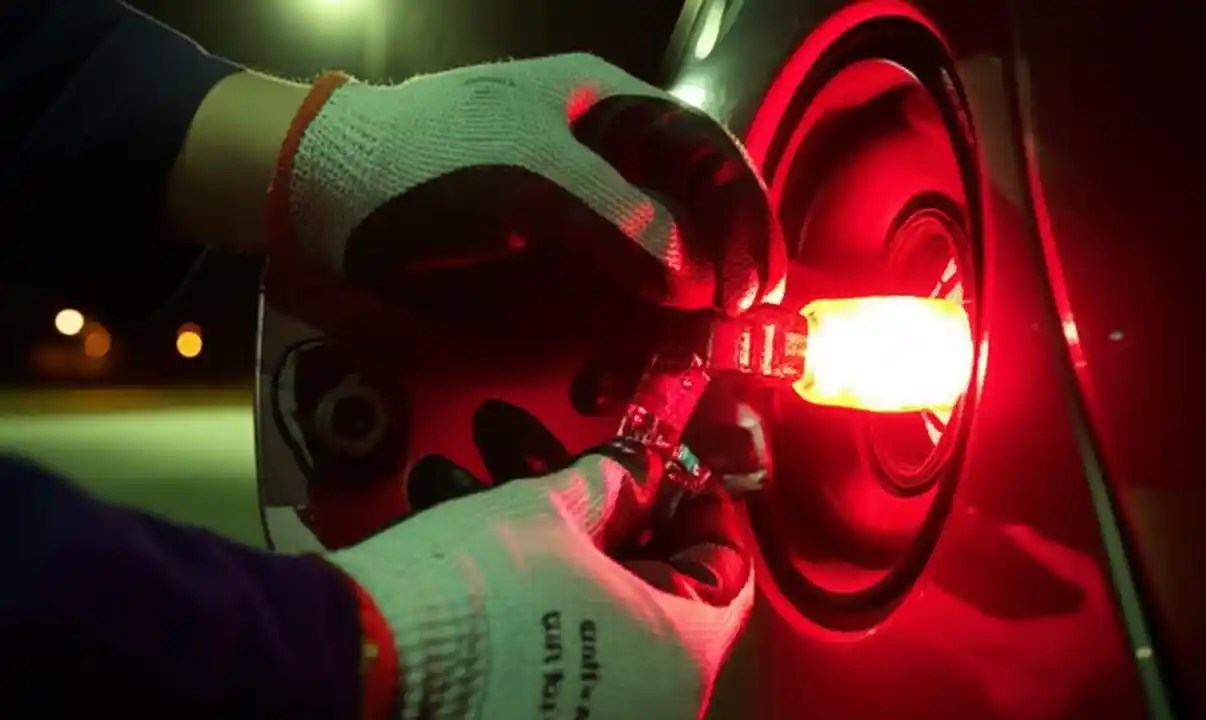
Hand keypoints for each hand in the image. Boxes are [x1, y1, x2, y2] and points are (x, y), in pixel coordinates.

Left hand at [267, 53, 783, 314]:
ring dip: (679, 316)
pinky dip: (628, 338)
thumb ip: (620, 222)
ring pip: (659, 267)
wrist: (324, 197)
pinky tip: (629, 368)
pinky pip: (610, 304)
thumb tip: (698, 283)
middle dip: (722, 271)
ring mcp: (580, 220)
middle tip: (734, 332)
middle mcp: (609, 165)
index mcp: (612, 111)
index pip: (708, 153)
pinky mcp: (552, 272)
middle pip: (696, 214)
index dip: (742, 215)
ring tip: (691, 361)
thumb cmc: (428, 161)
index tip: (749, 283)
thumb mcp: (529, 178)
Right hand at [327, 441, 752, 719]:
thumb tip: (648, 469)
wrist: (368, 663)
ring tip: (538, 515)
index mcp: (683, 652)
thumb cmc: (479, 582)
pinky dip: (557, 619)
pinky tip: (518, 573)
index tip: (674, 475)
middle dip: (633, 538)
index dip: (702, 511)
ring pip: (613, 633)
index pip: (725, 572)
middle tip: (604, 489)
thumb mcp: (553, 510)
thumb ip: (619, 483)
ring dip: (582, 571)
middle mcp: (658, 706)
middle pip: (667, 605)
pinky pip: (574, 668)